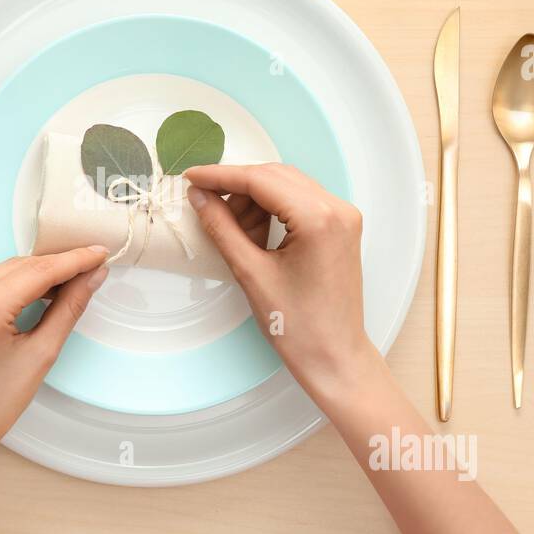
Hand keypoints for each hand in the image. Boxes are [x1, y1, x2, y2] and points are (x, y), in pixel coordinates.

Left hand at [0, 247, 108, 468]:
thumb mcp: (40, 355)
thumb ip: (68, 309)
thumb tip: (92, 278)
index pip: (39, 271)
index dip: (74, 260)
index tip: (100, 254)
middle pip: (23, 265)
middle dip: (60, 264)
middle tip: (94, 267)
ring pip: (8, 269)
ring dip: (40, 271)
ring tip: (74, 279)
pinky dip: (20, 281)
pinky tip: (43, 289)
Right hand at [185, 163, 377, 399]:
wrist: (334, 357)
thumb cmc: (297, 326)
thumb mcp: (251, 273)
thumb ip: (222, 228)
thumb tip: (199, 197)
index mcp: (319, 218)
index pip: (261, 180)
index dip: (221, 176)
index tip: (191, 176)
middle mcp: (337, 208)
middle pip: (275, 176)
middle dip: (237, 187)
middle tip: (205, 203)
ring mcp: (343, 216)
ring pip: (287, 186)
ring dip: (254, 199)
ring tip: (231, 228)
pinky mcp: (341, 227)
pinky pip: (300, 202)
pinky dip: (273, 210)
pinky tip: (253, 232)